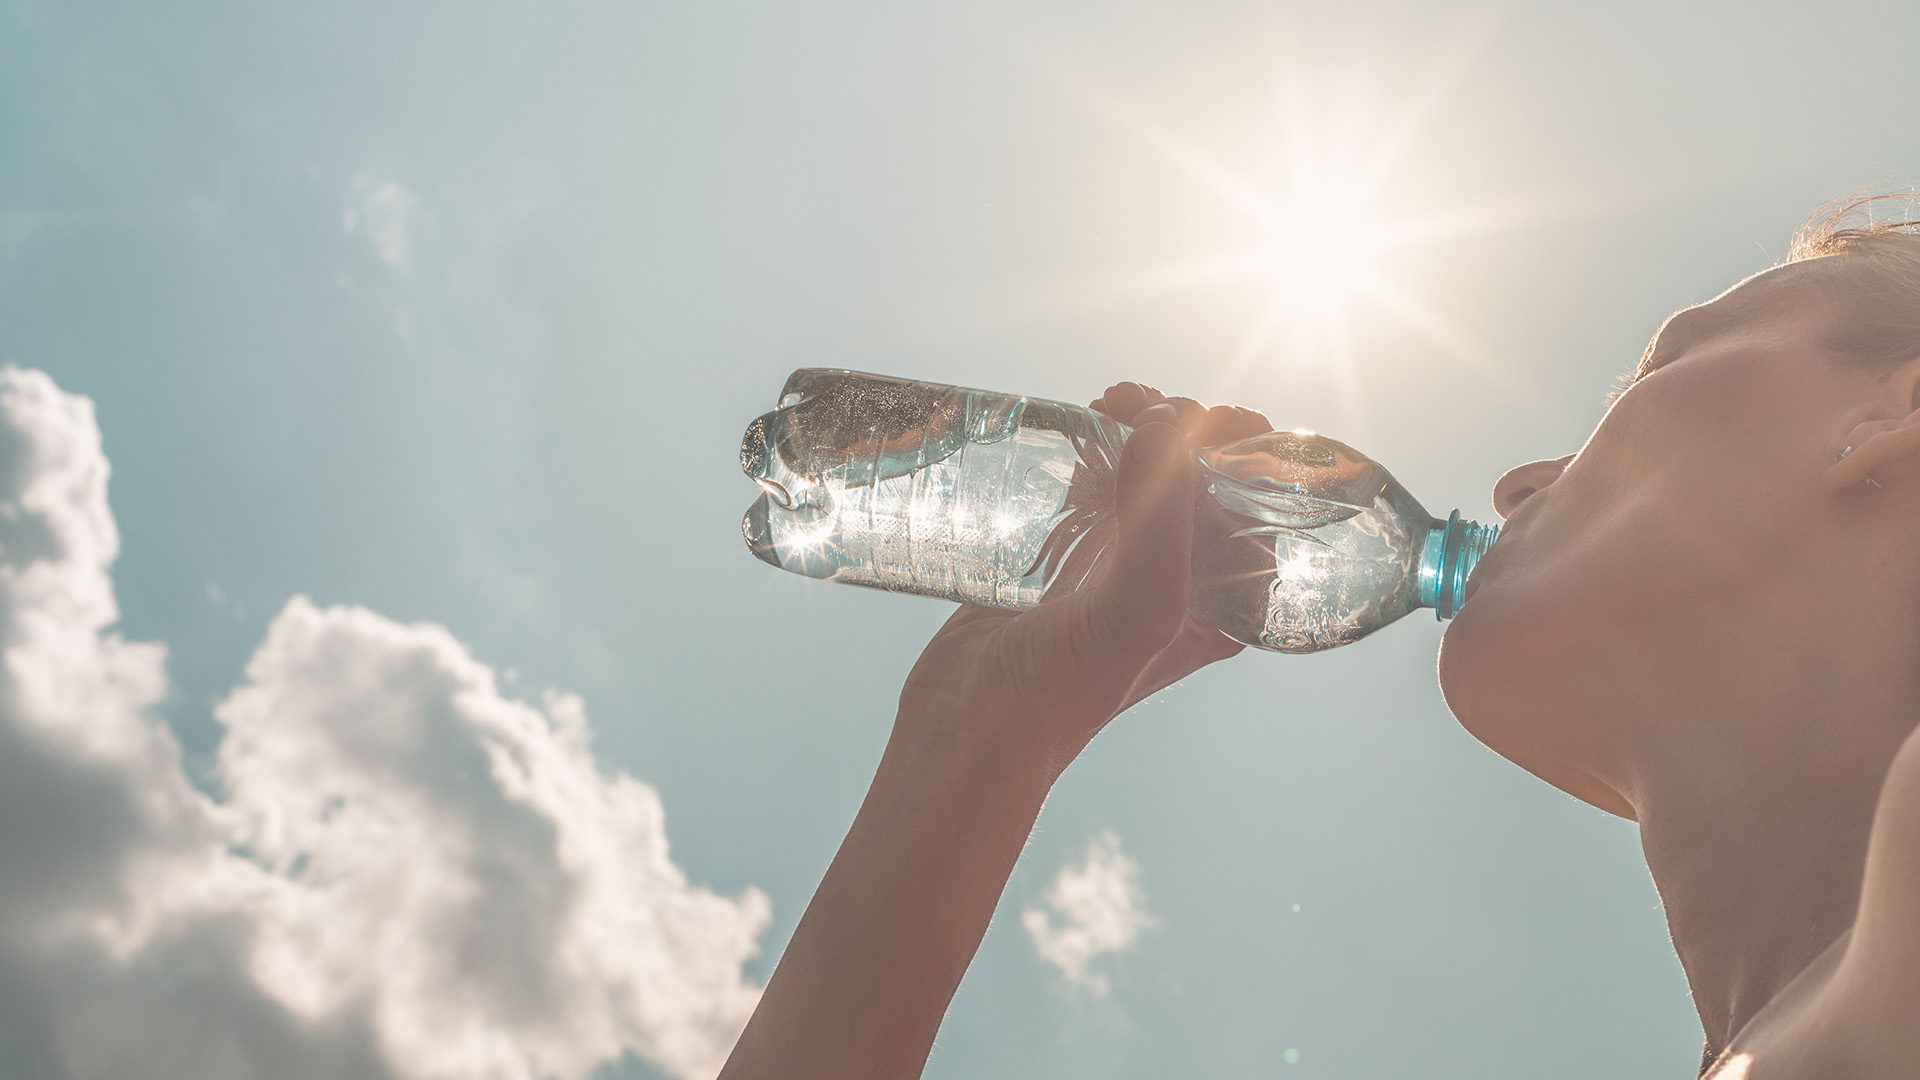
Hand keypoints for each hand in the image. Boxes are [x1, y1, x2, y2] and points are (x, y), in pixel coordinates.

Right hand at [897, 383, 1273, 778]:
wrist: (971, 726)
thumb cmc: (1064, 688)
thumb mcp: (1138, 608)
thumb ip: (1161, 516)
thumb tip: (1166, 423)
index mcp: (1221, 602)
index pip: (1257, 505)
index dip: (1242, 449)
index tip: (1205, 416)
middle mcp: (1180, 581)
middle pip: (1202, 478)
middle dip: (1184, 426)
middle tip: (1140, 408)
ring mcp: (1121, 564)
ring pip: (1149, 473)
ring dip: (1140, 427)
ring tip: (1110, 405)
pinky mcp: (1067, 555)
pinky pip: (1096, 485)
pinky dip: (1095, 448)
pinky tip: (1081, 427)